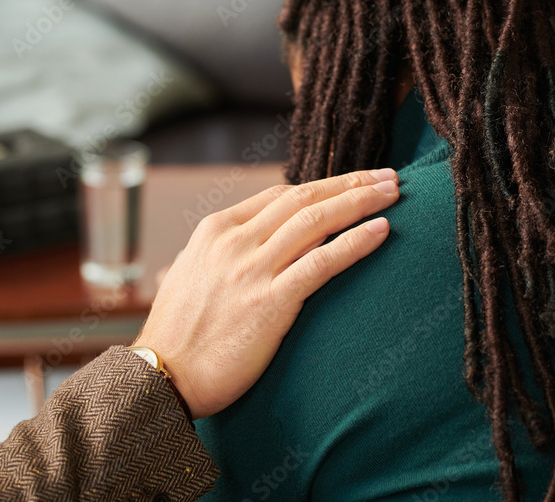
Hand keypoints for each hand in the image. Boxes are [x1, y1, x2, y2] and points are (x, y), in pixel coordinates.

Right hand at [133, 167, 399, 417]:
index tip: (352, 184)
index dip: (323, 186)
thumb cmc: (177, 334)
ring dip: (361, 202)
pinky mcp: (270, 301)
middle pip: (304, 198)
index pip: (280, 195)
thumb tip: (240, 243)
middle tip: (387, 177)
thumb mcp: (189, 275)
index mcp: (216, 229)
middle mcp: (235, 241)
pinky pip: (322, 262)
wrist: (161, 377)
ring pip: (317, 221)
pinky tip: (381, 230)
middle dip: (350, 184)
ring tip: (394, 192)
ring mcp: (252, 269)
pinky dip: (355, 242)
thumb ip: (218, 252)